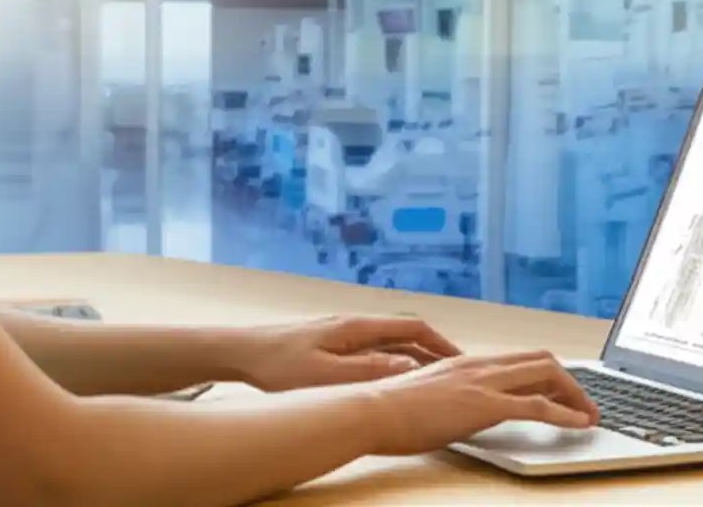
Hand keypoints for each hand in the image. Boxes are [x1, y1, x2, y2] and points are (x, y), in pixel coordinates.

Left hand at [237, 316, 461, 391]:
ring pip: (389, 341)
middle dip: (433, 349)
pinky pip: (373, 348)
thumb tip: (410, 364)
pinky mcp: (331, 343)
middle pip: (405, 332)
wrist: (241, 351)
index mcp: (357, 327)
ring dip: (414, 355)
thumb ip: (368, 370)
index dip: (440, 342)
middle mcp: (354, 324)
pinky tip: (393, 378)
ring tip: (433, 377)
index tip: (461, 359)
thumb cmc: (277, 365)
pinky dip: (392, 359)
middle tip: (457, 371)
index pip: (412, 327)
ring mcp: (342, 332)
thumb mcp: (325, 373)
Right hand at [358, 351, 600, 455]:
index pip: (520, 359)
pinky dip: (565, 413)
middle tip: (585, 404)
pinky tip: (579, 424)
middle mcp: (480, 364)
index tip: (562, 390)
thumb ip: (451, 398)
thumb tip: (461, 411)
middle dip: (570, 381)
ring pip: (546, 374)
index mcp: (467, 362)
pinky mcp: (485, 404)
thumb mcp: (429, 397)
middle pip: (541, 360)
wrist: (371, 410)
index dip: (548, 373)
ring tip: (591, 415)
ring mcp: (483, 382)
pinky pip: (537, 405)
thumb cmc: (390, 411)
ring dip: (575, 394)